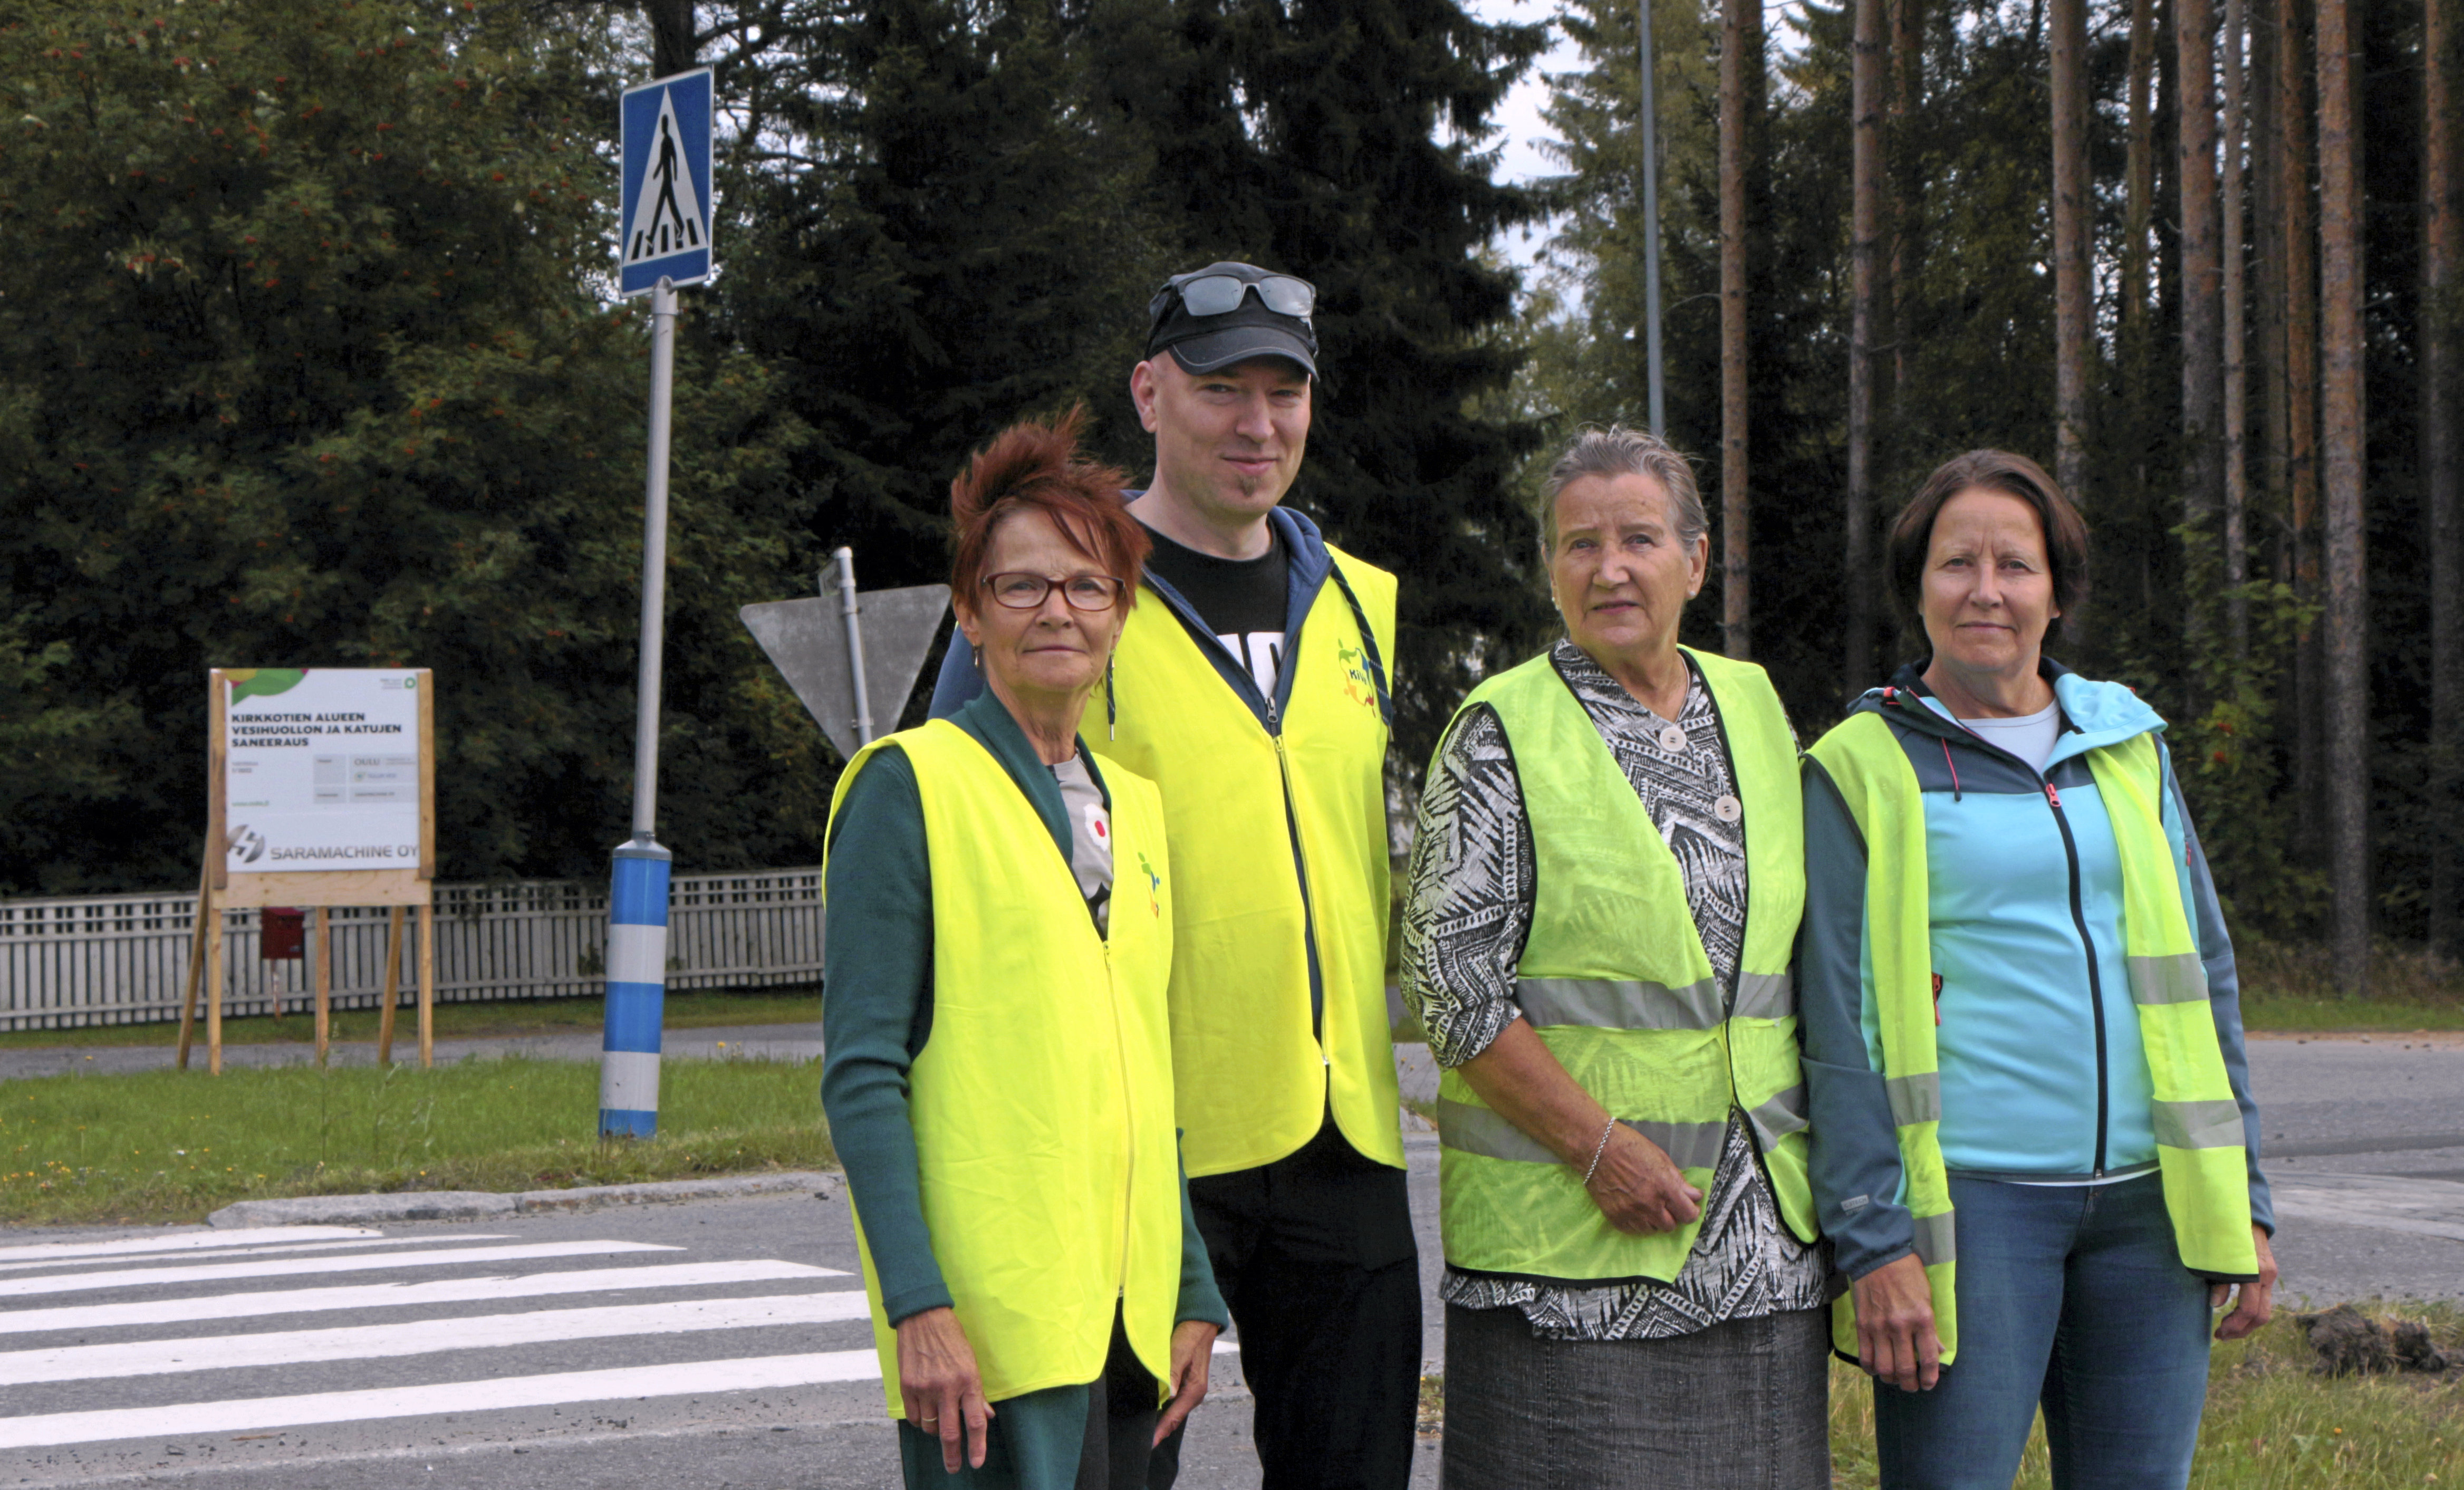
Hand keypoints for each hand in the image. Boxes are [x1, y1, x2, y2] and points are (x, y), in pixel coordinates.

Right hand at [895, 1306, 994, 1471]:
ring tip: (938, 1418)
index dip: (977, 1446)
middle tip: (953, 1468)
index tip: (976, 1462)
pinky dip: (919, 1420)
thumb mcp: (971, 1362)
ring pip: (929, 1427)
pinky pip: (914, 1417)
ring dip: (934, 1430)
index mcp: (968, 1380)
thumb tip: (987, 1416)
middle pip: (950, 1433)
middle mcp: (947, 1386)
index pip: (975, 1422)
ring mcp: (925, 1387)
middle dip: (952, 1455)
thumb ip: (977, 1393)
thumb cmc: (952, 1339)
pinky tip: (924, 1410)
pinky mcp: (907, 1386)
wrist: (923, 1317)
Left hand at [1152, 1319, 1218, 1445]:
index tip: (1148, 1444)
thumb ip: (1173, 1372)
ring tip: (1145, 1430)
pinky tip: (1152, 1410)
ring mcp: (1191, 1389)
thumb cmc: (1190, 1335)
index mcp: (1195, 1389)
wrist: (1201, 1322)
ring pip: (1174, 1411)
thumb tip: (1168, 1395)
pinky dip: (1163, 1409)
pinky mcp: (1186, 1383)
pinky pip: (1173, 1402)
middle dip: (1160, 1430)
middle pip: (1174, 1418)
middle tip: (1142, 1440)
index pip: (1174, 1417)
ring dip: (1161, 1420)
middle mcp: (1194, 1393)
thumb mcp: (1180, 1351)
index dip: (1161, 1431)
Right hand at [1581, 1124, 1703, 1234]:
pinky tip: (1635, 1209)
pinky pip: (1634, 1230)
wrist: (1595, 1147)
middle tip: (1666, 1204)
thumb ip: (1679, 1181)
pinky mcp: (1615, 1217)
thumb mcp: (1660, 1158)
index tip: (1688, 1207)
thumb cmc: (1630, 1147)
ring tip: (1648, 1206)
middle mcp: (1649, 1204)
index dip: (1691, 1211)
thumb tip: (1695, 1195)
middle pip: (1671, 1226)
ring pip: (1652, 1230)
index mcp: (1664, 1187)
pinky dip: (1638, 1223)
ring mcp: (1631, 1213)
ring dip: (1654, 1220)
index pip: (1687, 1214)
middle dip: (1672, 1216)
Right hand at [1853, 1253, 1942, 1391]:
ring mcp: (1879, 1327)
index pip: (1929, 1358)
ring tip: (1894, 1378)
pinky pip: (1865, 1356)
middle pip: (1905, 1368)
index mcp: (1922, 1319)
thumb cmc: (1907, 1274)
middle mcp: (1901, 1326)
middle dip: (1910, 1384)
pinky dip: (1871, 1369)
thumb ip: (1931, 1327)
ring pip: (1884, 1367)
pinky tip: (1876, 1369)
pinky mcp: (1862, 1325)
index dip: (1930, 1377)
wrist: (1878, 1257)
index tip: (1929, 1384)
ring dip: (1891, 1379)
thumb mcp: (1927, 1298)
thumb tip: (1938, 1350)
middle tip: (1911, 1386)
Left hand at [2211, 1225, 2277, 1339]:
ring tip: (2226, 1330)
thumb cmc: (2225, 1230)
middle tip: (2220, 1336)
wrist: (2244, 1210)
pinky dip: (2249, 1312)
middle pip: (2261, 1315)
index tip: (2218, 1333)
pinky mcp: (2267, 1272)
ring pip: (2264, 1310)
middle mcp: (2267, 1275)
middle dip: (2241, 1329)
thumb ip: (2219, 1280)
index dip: (2234, 1325)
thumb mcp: (2218, 1255)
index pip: (2249, 1308)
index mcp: (2256, 1271)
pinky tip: (2234, 1315)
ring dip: (2245, 1324)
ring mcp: (2270, 1274)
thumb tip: (2216, 1305)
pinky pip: (2262, 1300)